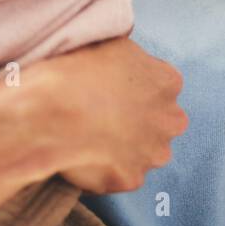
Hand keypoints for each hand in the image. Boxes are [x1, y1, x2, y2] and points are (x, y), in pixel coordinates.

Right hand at [0, 36, 187, 225]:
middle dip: (140, 123)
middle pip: (160, 123)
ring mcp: (153, 153)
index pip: (161, 88)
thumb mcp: (114, 46)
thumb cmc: (78, 71)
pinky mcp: (132, 179)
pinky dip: (105, 170)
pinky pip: (121, 175)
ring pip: (144, 152)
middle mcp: (170, 120)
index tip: (114, 94)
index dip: (136, 91)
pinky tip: (83, 157)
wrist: (54, 109)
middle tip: (105, 119)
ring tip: (93, 139)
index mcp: (168, 82)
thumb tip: (129, 66)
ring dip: (126, 149)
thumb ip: (134, 61)